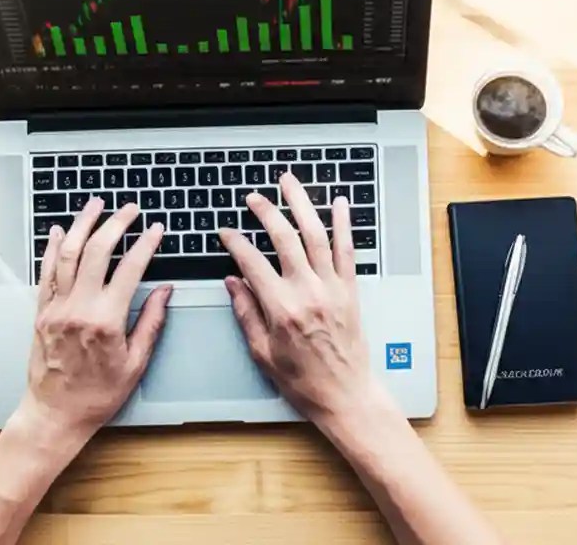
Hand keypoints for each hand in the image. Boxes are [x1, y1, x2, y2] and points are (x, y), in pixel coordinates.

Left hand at [16, 198, 171, 443]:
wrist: (56, 413)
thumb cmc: (99, 394)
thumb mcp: (137, 362)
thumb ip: (151, 322)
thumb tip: (165, 291)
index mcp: (106, 321)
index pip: (129, 269)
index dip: (145, 244)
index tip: (155, 230)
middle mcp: (78, 309)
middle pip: (96, 252)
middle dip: (115, 224)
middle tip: (129, 209)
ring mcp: (55, 308)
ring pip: (68, 255)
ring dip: (82, 225)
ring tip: (95, 206)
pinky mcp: (41, 313)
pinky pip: (46, 272)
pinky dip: (53, 248)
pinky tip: (59, 232)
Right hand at [220, 173, 382, 426]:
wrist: (344, 393)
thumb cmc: (302, 380)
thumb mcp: (262, 352)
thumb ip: (246, 312)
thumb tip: (232, 281)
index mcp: (281, 308)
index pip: (252, 263)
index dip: (236, 242)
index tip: (225, 231)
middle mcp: (308, 292)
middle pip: (284, 239)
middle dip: (267, 212)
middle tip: (254, 197)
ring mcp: (332, 288)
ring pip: (316, 235)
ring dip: (302, 205)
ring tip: (290, 183)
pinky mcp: (351, 290)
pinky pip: (347, 250)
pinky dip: (343, 224)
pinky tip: (339, 203)